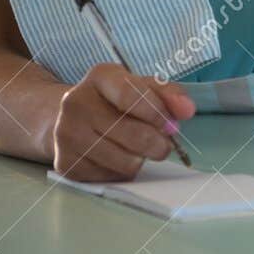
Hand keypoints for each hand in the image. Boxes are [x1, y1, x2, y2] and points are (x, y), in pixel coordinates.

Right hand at [51, 63, 195, 181]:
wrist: (71, 119)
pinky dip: (123, 171)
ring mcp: (66, 134)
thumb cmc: (117, 101)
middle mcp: (75, 103)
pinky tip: (117, 157)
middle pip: (133, 134)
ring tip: (138, 149)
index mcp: (100, 76)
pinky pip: (111, 176)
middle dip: (159, 143)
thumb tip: (187, 110)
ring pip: (125, 161)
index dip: (157, 113)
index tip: (172, 125)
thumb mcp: (143, 86)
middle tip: (164, 144)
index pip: (131, 95)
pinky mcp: (65, 163)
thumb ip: (170, 94)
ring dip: (141, 159)